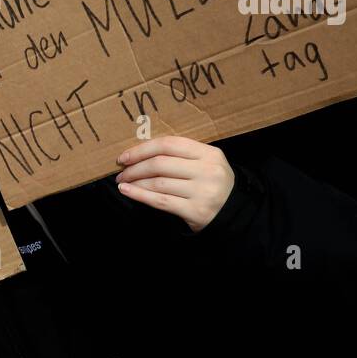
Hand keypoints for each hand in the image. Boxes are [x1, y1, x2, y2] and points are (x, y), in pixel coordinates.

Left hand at [115, 136, 234, 232]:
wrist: (235, 212)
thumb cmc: (213, 184)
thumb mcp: (206, 163)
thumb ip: (181, 155)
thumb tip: (141, 153)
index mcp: (209, 154)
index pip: (169, 145)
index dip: (142, 149)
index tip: (125, 156)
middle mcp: (207, 171)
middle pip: (160, 164)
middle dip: (135, 167)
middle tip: (121, 171)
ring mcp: (202, 191)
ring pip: (158, 183)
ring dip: (135, 182)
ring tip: (123, 182)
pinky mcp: (195, 210)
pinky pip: (161, 201)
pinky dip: (140, 195)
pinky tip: (128, 191)